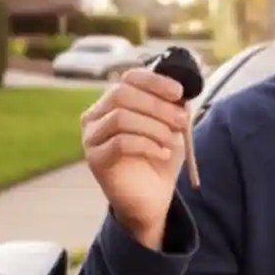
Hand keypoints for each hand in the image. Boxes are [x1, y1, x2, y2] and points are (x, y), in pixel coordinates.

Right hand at [81, 68, 189, 246]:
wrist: (152, 197)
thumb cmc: (160, 157)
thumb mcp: (172, 127)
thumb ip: (173, 107)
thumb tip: (179, 93)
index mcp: (114, 102)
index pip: (129, 78)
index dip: (155, 81)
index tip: (180, 92)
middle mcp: (96, 116)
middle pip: (121, 94)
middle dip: (157, 106)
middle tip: (181, 121)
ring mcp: (92, 138)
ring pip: (120, 118)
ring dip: (154, 128)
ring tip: (172, 141)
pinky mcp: (95, 160)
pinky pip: (120, 143)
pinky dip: (148, 146)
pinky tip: (163, 154)